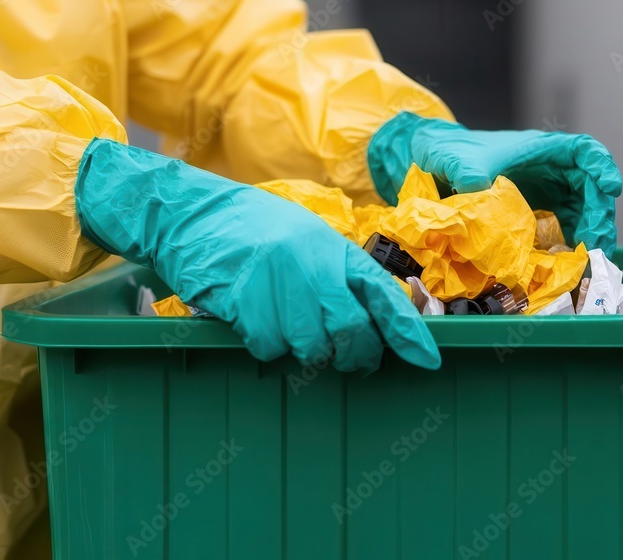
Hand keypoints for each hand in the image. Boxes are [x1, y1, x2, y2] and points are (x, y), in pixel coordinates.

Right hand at [74, 139, 439, 371]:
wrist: (195, 214)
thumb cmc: (257, 231)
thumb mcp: (310, 242)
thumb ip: (342, 275)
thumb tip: (378, 321)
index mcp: (335, 249)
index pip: (384, 295)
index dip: (408, 332)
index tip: (428, 360)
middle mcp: (313, 265)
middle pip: (351, 331)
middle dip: (355, 354)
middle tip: (351, 361)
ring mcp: (279, 283)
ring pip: (309, 346)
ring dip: (302, 349)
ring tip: (287, 326)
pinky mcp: (246, 302)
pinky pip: (269, 347)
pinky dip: (266, 345)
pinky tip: (255, 319)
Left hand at [368, 112, 622, 254]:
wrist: (429, 169)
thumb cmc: (447, 153)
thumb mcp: (455, 159)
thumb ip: (468, 172)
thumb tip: (478, 192)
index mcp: (540, 150)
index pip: (583, 152)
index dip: (602, 167)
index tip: (611, 188)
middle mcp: (551, 174)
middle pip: (592, 191)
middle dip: (600, 216)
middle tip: (594, 244)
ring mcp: (547, 199)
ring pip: (583, 217)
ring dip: (590, 239)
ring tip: (586, 263)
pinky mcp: (537, 221)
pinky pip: (563, 236)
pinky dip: (569, 251)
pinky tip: (567, 269)